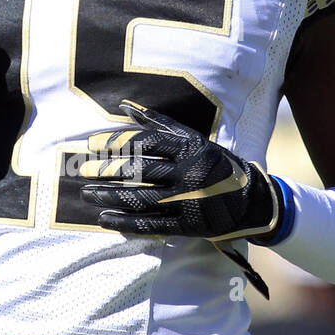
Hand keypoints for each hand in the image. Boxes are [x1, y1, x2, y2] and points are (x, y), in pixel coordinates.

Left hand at [79, 100, 281, 242]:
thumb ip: (161, 125)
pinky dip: (125, 222)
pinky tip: (104, 218)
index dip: (117, 143)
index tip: (93, 144)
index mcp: (191, 149)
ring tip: (86, 194)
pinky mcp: (188, 226)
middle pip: (140, 172)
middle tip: (83, 171)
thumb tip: (127, 107)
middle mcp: (189, 174)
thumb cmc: (217, 165)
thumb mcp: (195, 140)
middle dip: (106, 171)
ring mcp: (188, 201)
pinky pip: (151, 225)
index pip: (147, 143)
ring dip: (109, 197)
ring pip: (141, 199)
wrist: (252, 201)